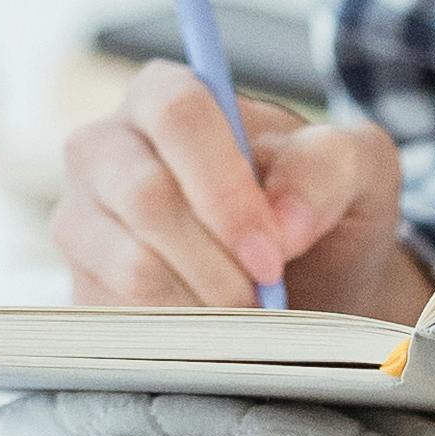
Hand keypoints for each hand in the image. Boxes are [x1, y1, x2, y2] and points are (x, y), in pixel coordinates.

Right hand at [53, 75, 430, 319]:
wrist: (305, 284)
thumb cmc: (319, 209)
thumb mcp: (354, 170)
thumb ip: (328, 167)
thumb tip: (283, 219)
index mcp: (168, 96)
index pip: (179, 115)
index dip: (223, 186)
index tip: (270, 252)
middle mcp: (108, 149)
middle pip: (144, 194)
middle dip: (216, 260)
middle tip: (266, 298)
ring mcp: (83, 220)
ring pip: (128, 264)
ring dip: (202, 304)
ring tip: (250, 318)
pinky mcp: (80, 285)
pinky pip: (115, 317)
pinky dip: (176, 338)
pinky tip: (212, 338)